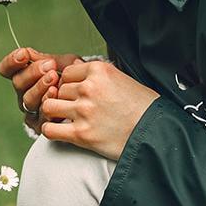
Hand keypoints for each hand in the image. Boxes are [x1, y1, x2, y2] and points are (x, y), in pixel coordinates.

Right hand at [0, 47, 80, 132]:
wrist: (93, 100)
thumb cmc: (77, 80)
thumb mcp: (66, 64)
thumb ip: (48, 59)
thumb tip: (28, 53)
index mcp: (26, 77)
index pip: (8, 69)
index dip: (11, 62)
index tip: (24, 54)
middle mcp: (25, 94)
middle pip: (18, 83)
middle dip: (32, 72)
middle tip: (48, 66)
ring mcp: (32, 110)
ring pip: (28, 99)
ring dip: (40, 87)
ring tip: (53, 77)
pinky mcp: (41, 125)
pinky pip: (40, 114)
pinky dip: (47, 101)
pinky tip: (55, 92)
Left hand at [39, 61, 158, 159]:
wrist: (156, 134)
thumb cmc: (144, 108)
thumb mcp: (124, 79)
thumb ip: (100, 76)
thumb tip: (79, 72)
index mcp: (100, 71)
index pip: (67, 72)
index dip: (70, 83)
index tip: (77, 93)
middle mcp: (89, 88)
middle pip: (59, 89)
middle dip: (65, 99)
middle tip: (74, 108)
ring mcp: (84, 111)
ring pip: (49, 106)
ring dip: (54, 112)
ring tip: (64, 118)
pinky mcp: (81, 134)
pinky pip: (49, 129)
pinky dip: (50, 130)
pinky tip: (60, 130)